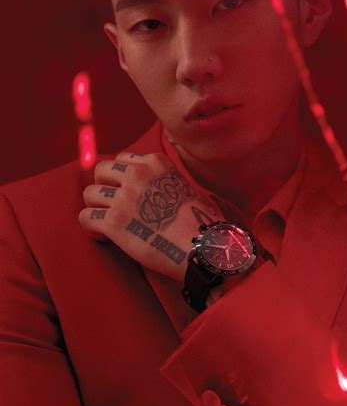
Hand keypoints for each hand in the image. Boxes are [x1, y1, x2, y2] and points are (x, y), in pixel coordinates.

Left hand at [79, 151, 224, 282]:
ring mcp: (123, 198)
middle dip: (103, 187)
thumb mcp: (186, 185)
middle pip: (100, 170)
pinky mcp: (114, 222)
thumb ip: (164, 181)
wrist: (202, 246)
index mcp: (155, 163)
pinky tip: (105, 236)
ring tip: (107, 223)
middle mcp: (137, 175)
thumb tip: (152, 191)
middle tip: (112, 205)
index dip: (120, 177)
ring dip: (96, 208)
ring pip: (89, 194)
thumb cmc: (201, 221)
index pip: (122, 159)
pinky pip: (86, 218)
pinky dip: (92, 228)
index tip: (125, 191)